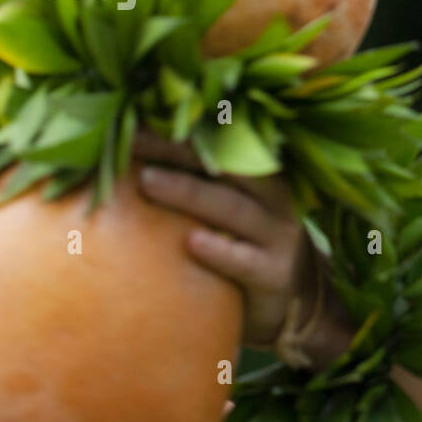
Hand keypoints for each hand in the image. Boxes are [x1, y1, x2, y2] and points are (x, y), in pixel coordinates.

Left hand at [132, 130, 352, 365]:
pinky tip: (191, 243)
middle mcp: (275, 199)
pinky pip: (245, 261)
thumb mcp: (229, 209)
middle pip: (227, 167)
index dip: (182, 129)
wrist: (288, 301)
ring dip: (189, 192)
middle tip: (134, 142)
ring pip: (232, 208)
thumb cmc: (242, 246)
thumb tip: (132, 153)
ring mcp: (278, 236)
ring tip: (148, 181)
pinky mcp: (275, 274)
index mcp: (262, 175)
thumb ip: (198, 182)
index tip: (137, 121)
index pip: (222, 142)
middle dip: (179, 150)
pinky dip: (219, 251)